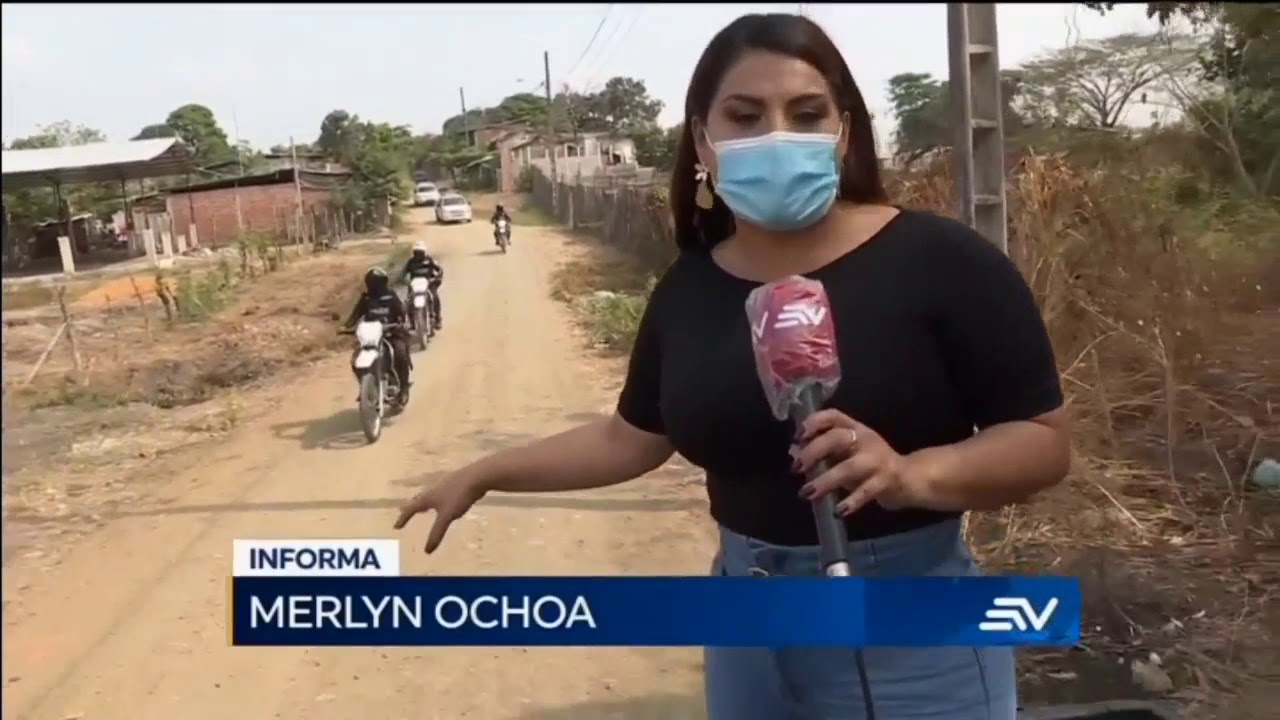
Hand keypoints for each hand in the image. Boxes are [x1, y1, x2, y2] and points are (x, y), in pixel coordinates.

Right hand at [393, 470, 486, 552]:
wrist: (478, 476)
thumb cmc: (459, 496)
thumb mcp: (447, 517)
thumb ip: (437, 533)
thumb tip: (427, 551)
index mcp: (428, 497)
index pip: (411, 509)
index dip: (403, 518)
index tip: (396, 526)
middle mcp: (433, 490)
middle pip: (418, 499)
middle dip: (411, 508)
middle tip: (405, 513)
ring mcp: (444, 485)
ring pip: (430, 495)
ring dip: (424, 502)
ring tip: (424, 508)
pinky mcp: (456, 483)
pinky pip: (441, 493)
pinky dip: (437, 499)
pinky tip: (445, 501)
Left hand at [792, 409, 919, 515]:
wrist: (909, 478)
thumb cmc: (871, 465)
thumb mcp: (848, 453)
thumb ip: (824, 453)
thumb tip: (795, 454)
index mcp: (855, 429)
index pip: (834, 416)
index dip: (814, 422)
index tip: (798, 436)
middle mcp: (866, 439)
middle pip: (837, 438)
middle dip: (813, 452)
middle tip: (796, 468)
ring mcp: (877, 460)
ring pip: (848, 467)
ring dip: (825, 481)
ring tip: (806, 493)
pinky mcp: (886, 481)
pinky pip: (865, 491)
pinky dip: (850, 501)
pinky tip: (838, 511)